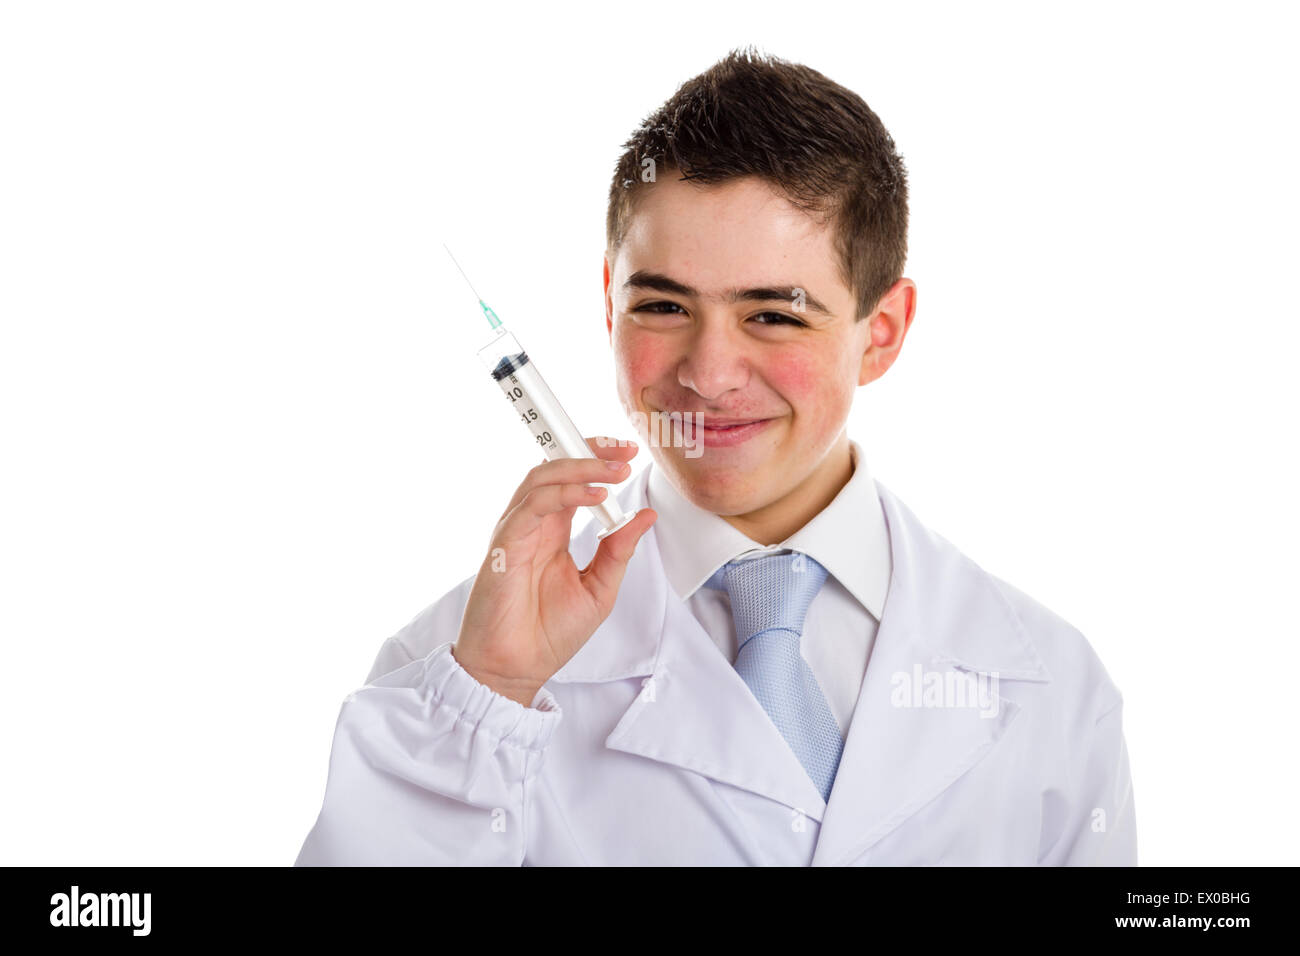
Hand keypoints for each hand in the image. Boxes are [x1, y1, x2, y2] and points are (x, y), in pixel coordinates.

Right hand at [452, 437, 656, 705]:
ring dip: (581, 468)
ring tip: (615, 470)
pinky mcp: (505, 544)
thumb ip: (618, 551)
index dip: (596, 460)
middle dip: (591, 453)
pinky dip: (565, 493)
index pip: (571, 481)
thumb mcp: (599, 589)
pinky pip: (533, 505)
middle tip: (626, 451)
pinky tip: (595, 496)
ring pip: (542, 479)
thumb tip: (645, 516)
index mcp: (553, 533)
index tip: (629, 454)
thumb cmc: (548, 635)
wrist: (517, 669)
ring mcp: (516, 532)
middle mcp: (533, 526)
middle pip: (554, 469)